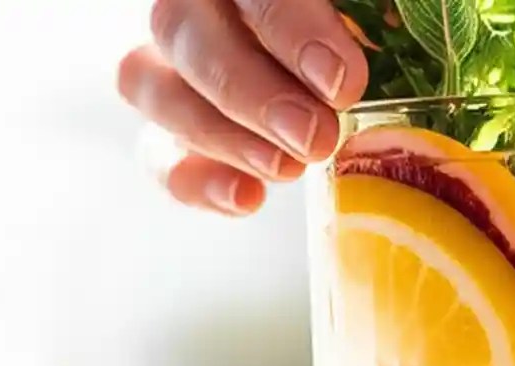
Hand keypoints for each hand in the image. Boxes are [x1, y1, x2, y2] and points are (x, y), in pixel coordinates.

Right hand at [118, 0, 368, 214]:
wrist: (324, 65)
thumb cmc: (362, 25)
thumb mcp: (365, 12)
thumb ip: (364, 19)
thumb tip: (356, 70)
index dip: (289, 28)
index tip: (341, 82)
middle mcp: (188, 1)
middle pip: (181, 29)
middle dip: (251, 93)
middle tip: (316, 137)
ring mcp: (164, 60)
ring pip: (148, 84)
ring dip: (220, 135)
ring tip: (289, 168)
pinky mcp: (166, 124)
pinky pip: (154, 152)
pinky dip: (195, 180)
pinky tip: (248, 197)